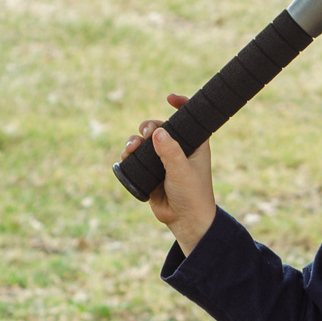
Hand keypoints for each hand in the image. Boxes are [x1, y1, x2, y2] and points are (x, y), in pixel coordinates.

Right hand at [118, 96, 215, 254]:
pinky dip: (129, 154)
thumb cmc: (192, 195)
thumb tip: (157, 131)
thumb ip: (171, 152)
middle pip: (159, 127)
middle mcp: (178, 149)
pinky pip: (136, 157)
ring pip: (145, 141)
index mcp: (194, 144)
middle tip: (145, 134)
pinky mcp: (150, 172)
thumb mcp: (183, 172)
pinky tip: (126, 157)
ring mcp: (163, 160)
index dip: (181, 104)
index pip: (189, 117)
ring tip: (131, 148)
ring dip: (135, 140)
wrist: (185, 221)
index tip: (169, 98)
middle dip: (148, 126)